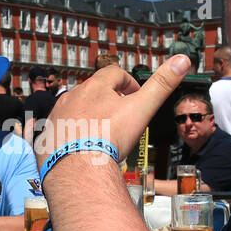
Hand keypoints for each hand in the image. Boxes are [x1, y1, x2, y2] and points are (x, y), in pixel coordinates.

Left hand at [34, 55, 190, 168]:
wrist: (76, 170)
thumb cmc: (108, 139)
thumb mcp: (141, 109)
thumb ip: (161, 85)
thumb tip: (183, 59)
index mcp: (95, 87)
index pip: (114, 73)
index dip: (128, 83)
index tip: (135, 96)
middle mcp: (72, 96)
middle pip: (94, 91)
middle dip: (108, 100)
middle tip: (122, 117)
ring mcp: (58, 115)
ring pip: (76, 109)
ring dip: (89, 116)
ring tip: (102, 134)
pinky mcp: (47, 135)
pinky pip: (61, 129)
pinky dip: (72, 134)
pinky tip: (82, 147)